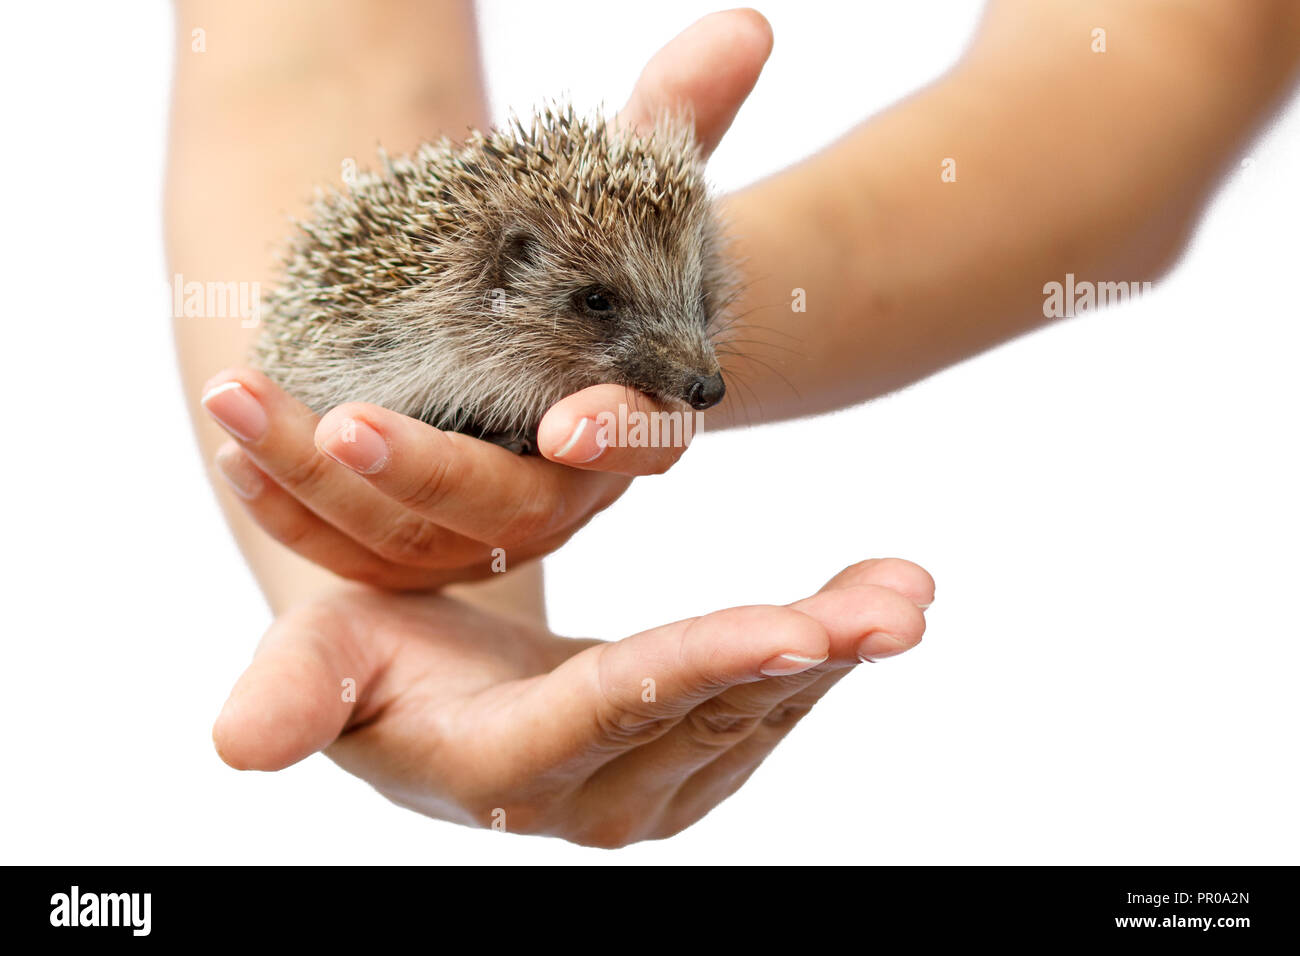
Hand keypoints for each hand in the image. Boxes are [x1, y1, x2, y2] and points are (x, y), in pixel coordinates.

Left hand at [201, 10, 774, 589]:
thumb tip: (747, 26)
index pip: (643, 438)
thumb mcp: (632, 189)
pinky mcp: (418, 531)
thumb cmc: (597, 260)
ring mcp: (486, 518)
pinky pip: (356, 551)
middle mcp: (565, 485)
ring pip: (411, 537)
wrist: (550, 329)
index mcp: (636, 413)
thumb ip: (678, 123)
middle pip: (509, 507)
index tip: (567, 425)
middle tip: (349, 424)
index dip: (616, 434)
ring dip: (319, 482)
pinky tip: (235, 451)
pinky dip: (295, 510)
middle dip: (427, 470)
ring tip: (236, 399)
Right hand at [213, 557, 932, 846]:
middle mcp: (594, 792)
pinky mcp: (687, 761)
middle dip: (808, 653)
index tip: (792, 626)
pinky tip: (877, 600)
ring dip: (837, 649)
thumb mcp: (320, 663)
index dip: (698, 669)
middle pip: (713, 710)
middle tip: (902, 606)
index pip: (614, 709)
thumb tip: (236, 747)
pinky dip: (823, 654)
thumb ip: (294, 695)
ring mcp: (652, 784)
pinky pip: (765, 706)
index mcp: (507, 762)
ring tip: (909, 588)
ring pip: (757, 710)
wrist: (424, 691)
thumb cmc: (371, 659)